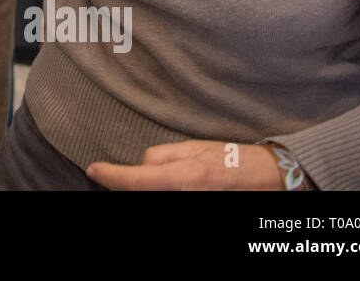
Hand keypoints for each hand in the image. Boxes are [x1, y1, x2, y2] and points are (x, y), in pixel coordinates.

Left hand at [87, 140, 284, 189]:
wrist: (266, 179)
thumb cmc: (231, 159)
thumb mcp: (193, 147)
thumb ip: (162, 156)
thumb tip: (141, 165)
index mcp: (184, 177)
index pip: (136, 181)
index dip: (110, 176)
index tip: (94, 169)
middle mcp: (185, 197)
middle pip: (140, 194)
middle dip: (128, 183)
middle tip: (123, 172)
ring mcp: (191, 206)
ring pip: (151, 198)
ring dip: (145, 188)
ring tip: (158, 177)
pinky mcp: (196, 210)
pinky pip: (167, 201)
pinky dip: (158, 191)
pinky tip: (166, 184)